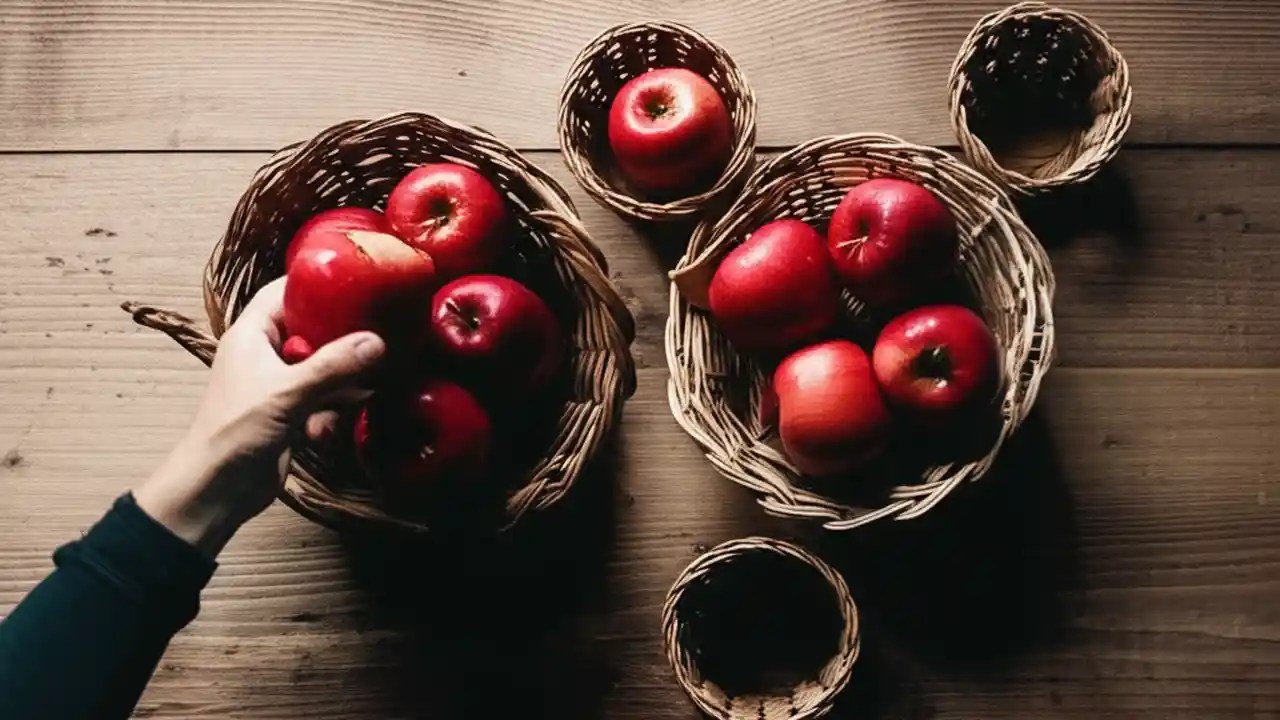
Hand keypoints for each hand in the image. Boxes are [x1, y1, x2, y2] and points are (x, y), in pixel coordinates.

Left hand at [134, 278, 384, 556]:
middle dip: (344, 334)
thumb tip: (376, 341)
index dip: (316, 283)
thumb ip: (332, 367)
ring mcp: (279, 384)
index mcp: (251, 335)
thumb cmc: (234, 433)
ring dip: (345, 377)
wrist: (215, 491)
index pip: (284, 292)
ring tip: (373, 379)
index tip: (357, 279)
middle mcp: (265, 353)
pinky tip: (346, 416)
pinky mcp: (291, 412)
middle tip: (382, 328)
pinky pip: (325, 396)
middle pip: (313, 328)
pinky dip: (337, 406)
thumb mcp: (286, 394)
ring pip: (324, 365)